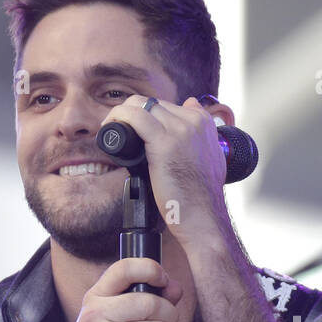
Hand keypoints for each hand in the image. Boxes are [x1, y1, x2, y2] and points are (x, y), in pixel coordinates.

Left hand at [100, 96, 229, 246]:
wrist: (204, 218)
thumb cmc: (201, 197)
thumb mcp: (212, 156)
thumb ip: (202, 133)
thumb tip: (192, 105)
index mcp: (204, 123)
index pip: (166, 105)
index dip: (146, 115)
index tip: (134, 130)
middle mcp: (194, 121)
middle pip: (152, 103)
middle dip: (131, 113)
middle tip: (118, 130)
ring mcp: (180, 130)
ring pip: (141, 105)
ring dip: (121, 113)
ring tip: (111, 129)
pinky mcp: (164, 142)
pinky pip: (134, 116)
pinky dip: (118, 117)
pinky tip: (109, 130)